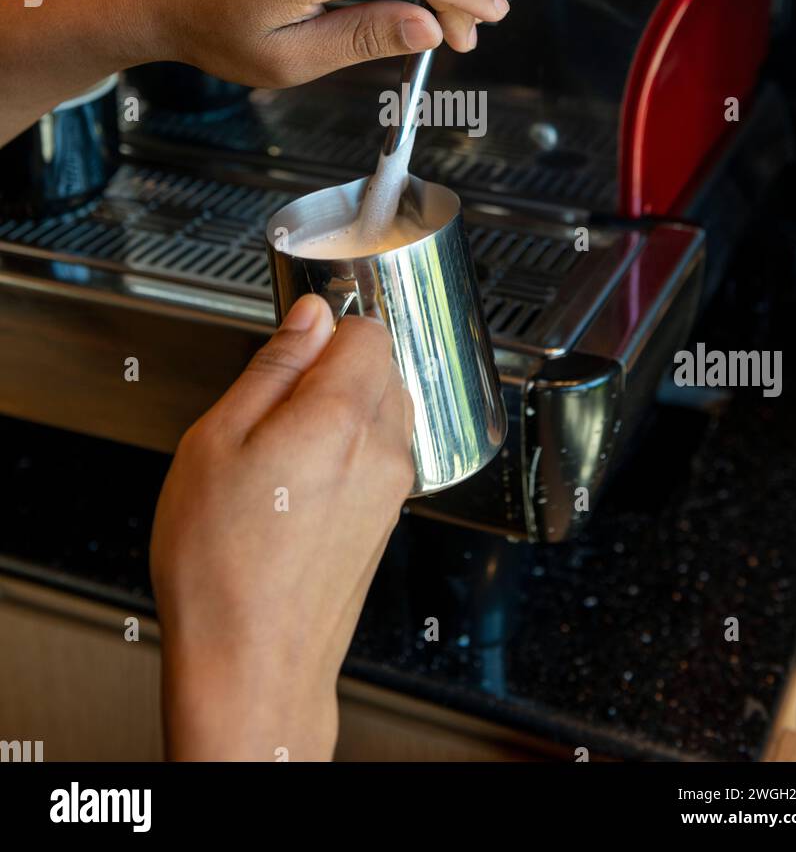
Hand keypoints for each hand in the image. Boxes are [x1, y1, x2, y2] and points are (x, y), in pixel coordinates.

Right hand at [150, 294, 413, 761]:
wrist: (250, 665)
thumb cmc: (222, 567)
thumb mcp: (217, 441)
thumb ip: (273, 367)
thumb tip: (308, 317)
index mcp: (343, 416)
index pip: (366, 328)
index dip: (321, 332)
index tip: (287, 354)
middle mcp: (383, 447)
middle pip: (380, 367)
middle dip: (331, 371)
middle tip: (269, 412)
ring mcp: (392, 487)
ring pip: (383, 410)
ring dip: (339, 413)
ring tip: (278, 456)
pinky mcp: (388, 519)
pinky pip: (378, 456)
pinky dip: (346, 454)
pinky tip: (294, 490)